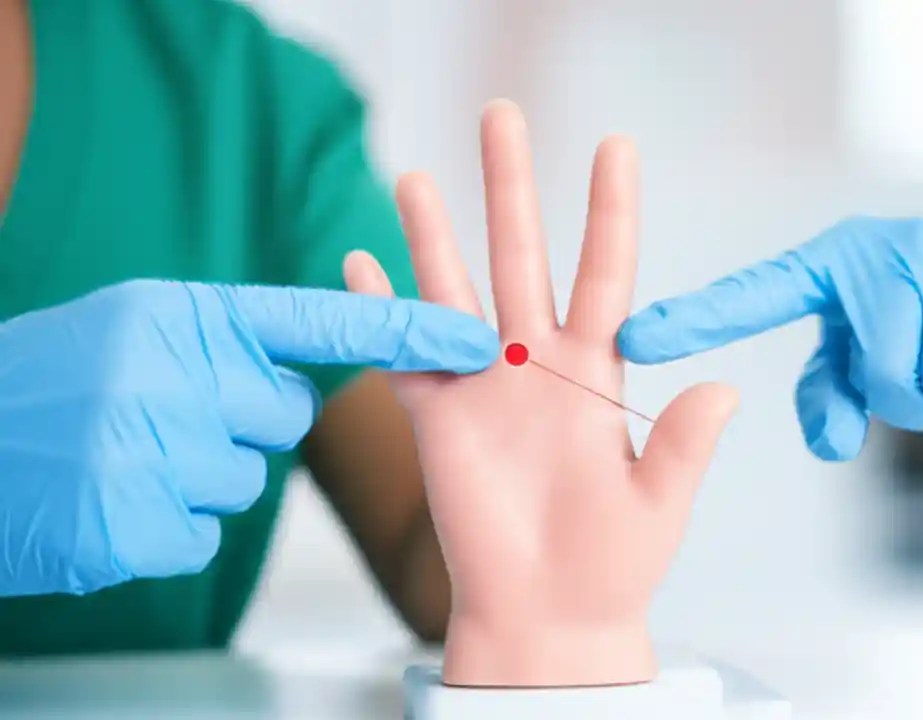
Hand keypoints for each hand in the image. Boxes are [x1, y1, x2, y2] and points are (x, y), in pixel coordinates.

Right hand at [0, 279, 495, 596]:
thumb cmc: (52, 384)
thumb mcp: (136, 328)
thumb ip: (224, 339)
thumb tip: (304, 374)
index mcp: (179, 315)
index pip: (320, 321)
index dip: (408, 328)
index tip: (481, 339)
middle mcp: (170, 372)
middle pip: (282, 413)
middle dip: (241, 421)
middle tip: (165, 415)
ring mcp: (147, 448)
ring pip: (242, 477)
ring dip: (196, 477)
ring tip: (123, 455)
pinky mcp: (130, 522)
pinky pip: (199, 532)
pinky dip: (162, 526)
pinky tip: (110, 501)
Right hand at [344, 100, 738, 686]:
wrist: (550, 615)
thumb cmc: (614, 565)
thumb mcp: (660, 503)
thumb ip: (684, 444)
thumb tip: (725, 388)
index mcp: (597, 373)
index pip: (606, 272)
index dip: (609, 210)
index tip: (614, 145)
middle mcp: (536, 365)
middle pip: (521, 256)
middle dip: (510, 187)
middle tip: (501, 115)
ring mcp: (482, 388)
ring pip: (453, 294)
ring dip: (433, 236)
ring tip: (415, 174)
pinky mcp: (437, 422)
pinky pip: (402, 358)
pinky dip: (380, 314)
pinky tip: (359, 266)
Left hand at [619, 218, 922, 460]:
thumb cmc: (917, 310)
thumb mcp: (859, 345)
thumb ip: (831, 392)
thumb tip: (830, 442)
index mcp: (837, 266)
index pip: (757, 296)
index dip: (697, 319)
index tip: (634, 338)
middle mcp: (904, 253)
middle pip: (901, 384)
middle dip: (917, 396)